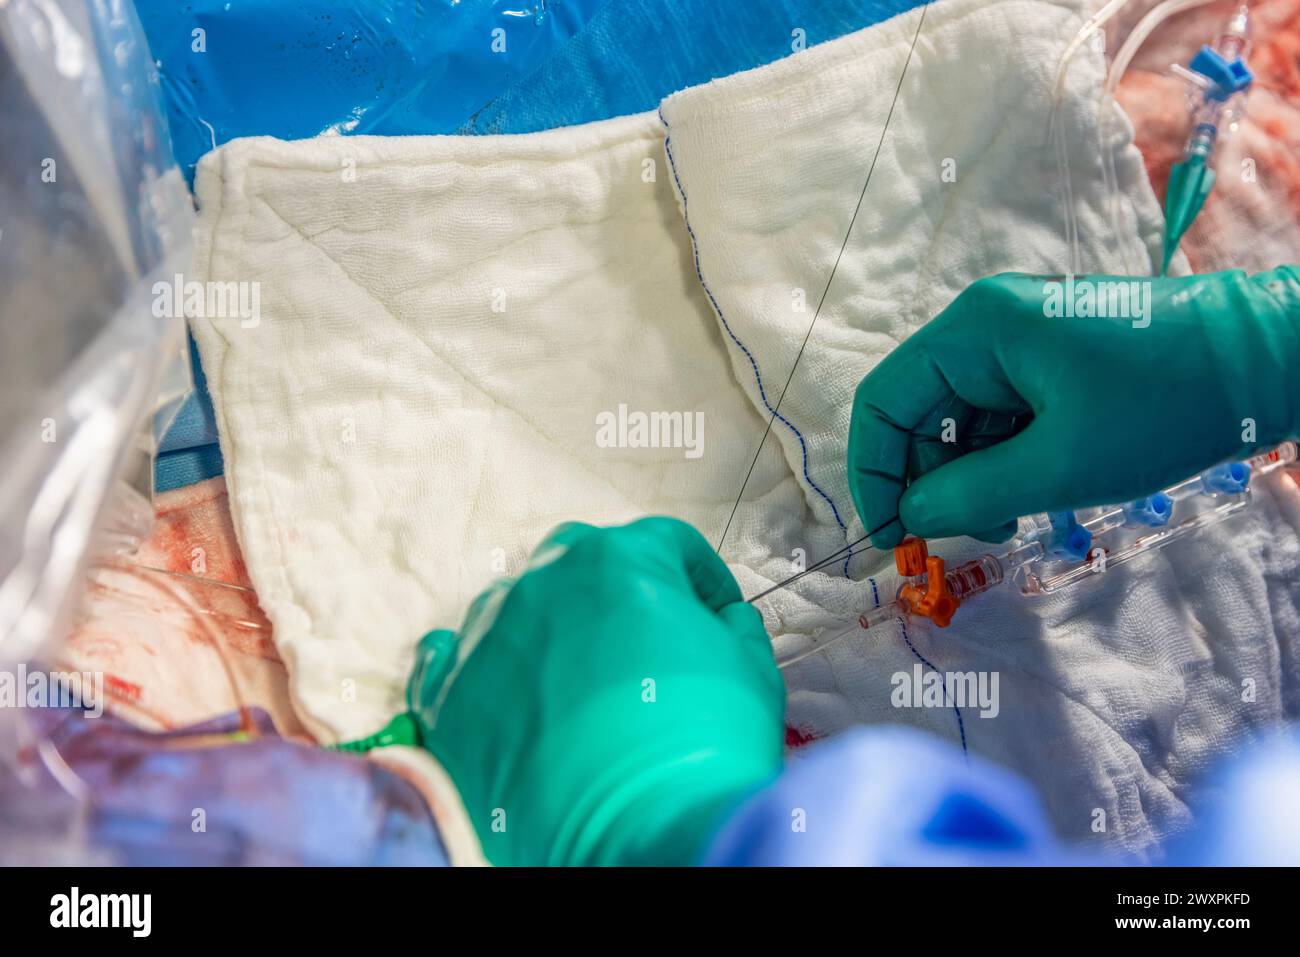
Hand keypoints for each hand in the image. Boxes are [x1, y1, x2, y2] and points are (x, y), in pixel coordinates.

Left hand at [407, 517, 784, 864]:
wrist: (642, 827)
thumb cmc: (704, 745)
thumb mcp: (751, 668)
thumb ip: (732, 626)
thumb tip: (720, 622)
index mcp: (622, 559)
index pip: (667, 545)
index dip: (701, 580)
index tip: (713, 614)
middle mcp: (546, 581)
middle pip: (584, 563)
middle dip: (619, 595)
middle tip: (647, 647)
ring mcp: (489, 634)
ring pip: (516, 606)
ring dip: (549, 630)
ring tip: (580, 683)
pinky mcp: (449, 694)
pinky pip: (449, 659)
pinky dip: (477, 669)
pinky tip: (504, 693)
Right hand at [849, 268, 1299, 546]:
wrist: (1264, 363)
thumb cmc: (1161, 406)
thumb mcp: (1061, 464)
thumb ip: (971, 494)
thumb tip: (913, 516)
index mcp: (976, 331)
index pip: (885, 400)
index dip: (875, 472)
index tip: (891, 534)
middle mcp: (985, 329)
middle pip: (920, 415)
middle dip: (932, 482)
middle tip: (965, 536)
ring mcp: (1017, 344)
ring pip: (959, 424)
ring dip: (970, 480)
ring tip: (1011, 519)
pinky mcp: (1046, 363)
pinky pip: (998, 419)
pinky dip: (1001, 463)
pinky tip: (1030, 495)